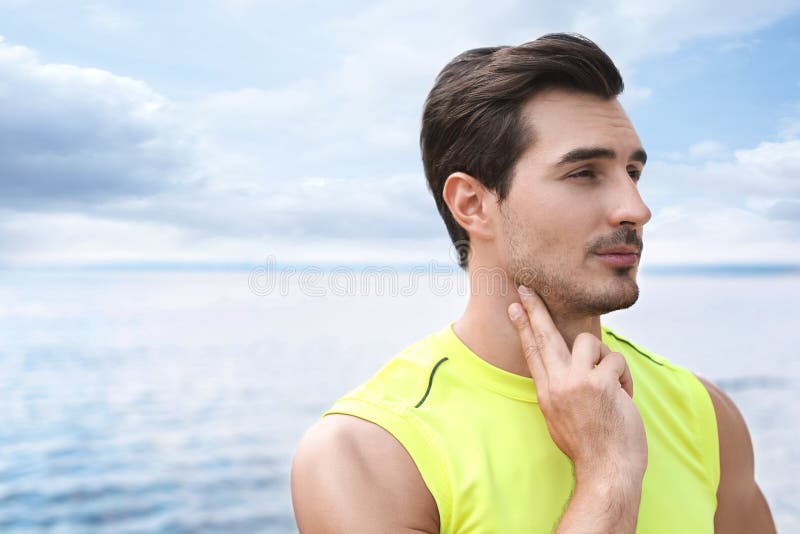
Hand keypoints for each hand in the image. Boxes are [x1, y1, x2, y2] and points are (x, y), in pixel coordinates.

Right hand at [507, 286, 646, 482]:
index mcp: (546, 393)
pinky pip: (616, 362)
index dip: (523, 326)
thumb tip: (569, 369)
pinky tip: (624, 399)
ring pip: (589, 343)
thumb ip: (561, 391)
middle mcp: (557, 384)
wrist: (607, 471)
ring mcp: (577, 383)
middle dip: (535, 309)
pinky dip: (625, 379)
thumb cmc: (591, 448)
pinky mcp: (600, 384)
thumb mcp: (561, 419)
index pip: (531, 352)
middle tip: (527, 289)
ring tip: (612, 386)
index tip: (514, 307)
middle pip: (544, 336)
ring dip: (605, 359)